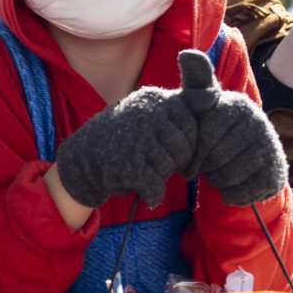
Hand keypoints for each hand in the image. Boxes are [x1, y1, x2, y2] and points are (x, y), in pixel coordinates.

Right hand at [54, 84, 198, 209]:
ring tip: (141, 169)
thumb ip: (183, 105)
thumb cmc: (124, 139)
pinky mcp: (128, 164)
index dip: (188, 144)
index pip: (193, 124)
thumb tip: (212, 98)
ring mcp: (137, 137)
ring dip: (160, 176)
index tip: (171, 150)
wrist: (80, 160)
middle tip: (152, 162)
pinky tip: (141, 189)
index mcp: (156, 98)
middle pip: (185, 147)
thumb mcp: (151, 114)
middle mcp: (147, 113)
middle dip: (175, 161)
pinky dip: (151, 194)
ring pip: (170, 167)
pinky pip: (156, 186)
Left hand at [179, 49, 289, 205]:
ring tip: (218, 171)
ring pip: (230, 176)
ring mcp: (271, 148)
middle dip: (205, 166)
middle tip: (206, 164)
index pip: (206, 135)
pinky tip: (230, 184)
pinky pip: (245, 192)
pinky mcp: (276, 173)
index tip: (189, 155)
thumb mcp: (200, 103)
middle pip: (217, 158)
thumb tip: (186, 54)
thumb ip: (195, 82)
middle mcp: (259, 123)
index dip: (192, 151)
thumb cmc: (212, 126)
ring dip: (217, 180)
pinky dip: (232, 194)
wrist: (240, 154)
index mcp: (238, 105)